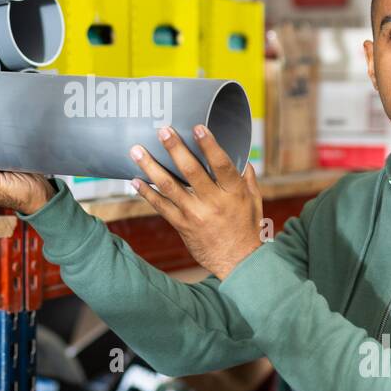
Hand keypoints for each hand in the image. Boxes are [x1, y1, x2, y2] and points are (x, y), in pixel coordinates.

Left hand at [129, 125, 263, 278]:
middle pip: (191, 172)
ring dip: (151, 168)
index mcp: (233, 192)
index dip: (209, 145)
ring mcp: (195, 215)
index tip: (197, 127)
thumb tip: (241, 153)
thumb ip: (247, 177)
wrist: (238, 263)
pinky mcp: (182, 226)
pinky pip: (161, 207)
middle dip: (175, 149)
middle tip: (162, 130)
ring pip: (170, 187)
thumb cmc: (247, 228)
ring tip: (136, 151)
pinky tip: (136, 180)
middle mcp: (213, 202)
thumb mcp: (254, 201)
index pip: (222, 165)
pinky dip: (147, 193)